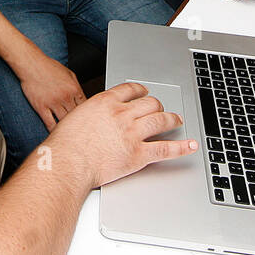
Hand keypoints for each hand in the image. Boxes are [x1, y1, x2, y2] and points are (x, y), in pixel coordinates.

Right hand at [17, 54, 85, 131]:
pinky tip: (56, 134)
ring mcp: (53, 103)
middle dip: (79, 123)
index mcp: (74, 89)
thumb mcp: (69, 74)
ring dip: (67, 128)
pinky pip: (49, 123)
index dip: (86, 114)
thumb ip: (77, 86)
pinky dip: (53, 130)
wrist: (32, 64)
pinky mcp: (41, 107)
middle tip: (80, 130)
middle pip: (76, 116)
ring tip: (69, 134)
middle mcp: (66, 97)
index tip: (86, 119)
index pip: (85, 107)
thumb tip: (82, 97)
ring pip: (64, 122)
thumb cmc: (49, 67)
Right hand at [48, 81, 197, 188]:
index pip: (131, 90)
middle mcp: (122, 114)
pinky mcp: (138, 154)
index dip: (141, 91)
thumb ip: (91, 114)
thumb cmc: (65, 145)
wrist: (66, 163)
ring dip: (172, 119)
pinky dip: (182, 147)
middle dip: (157, 106)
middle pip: (150, 103)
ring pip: (161, 120)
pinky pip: (166, 148)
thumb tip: (94, 118)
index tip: (144, 93)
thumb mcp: (75, 116)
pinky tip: (190, 145)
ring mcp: (132, 134)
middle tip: (160, 109)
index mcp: (106, 103)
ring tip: (177, 120)